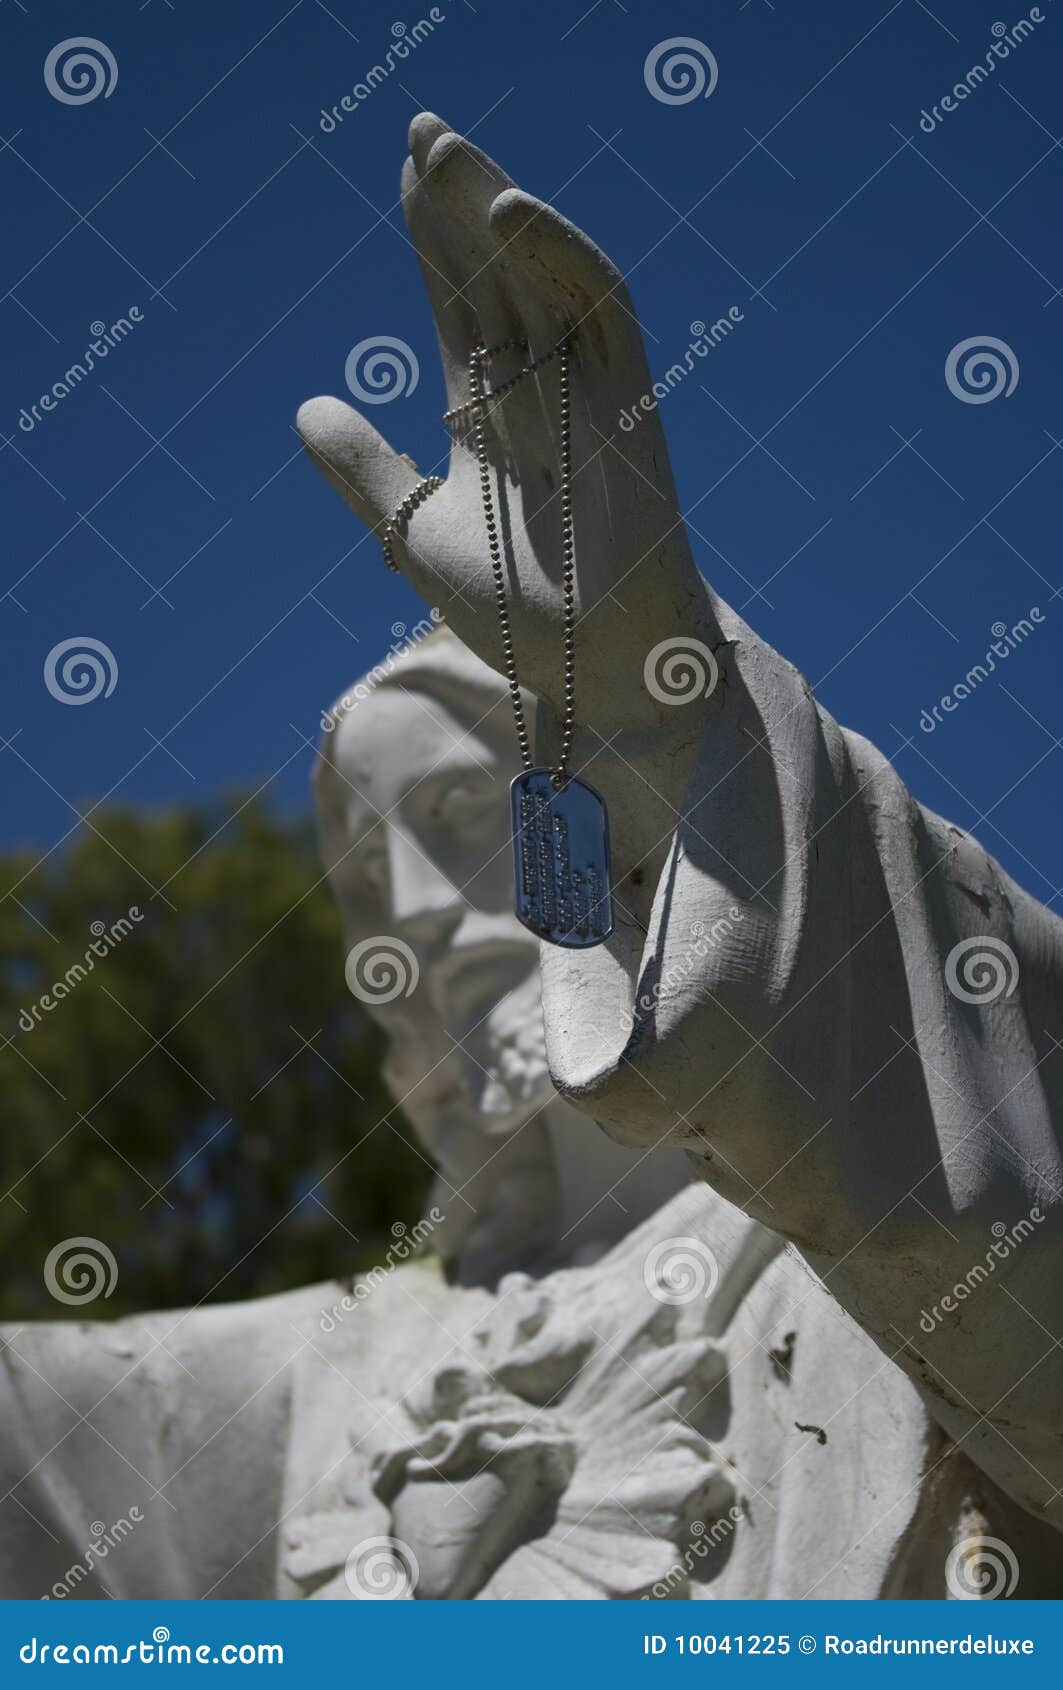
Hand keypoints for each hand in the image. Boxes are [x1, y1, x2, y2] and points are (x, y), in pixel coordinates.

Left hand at [297, 112, 716, 738]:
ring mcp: (587, 391)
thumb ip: (370, 471)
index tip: (404, 177)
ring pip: (544, 275)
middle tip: (419, 128)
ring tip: (444, 151)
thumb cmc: (518, 618)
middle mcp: (540, 391)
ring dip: (497, 209)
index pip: (460, 308)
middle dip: (459, 204)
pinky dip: (558, 255)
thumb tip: (308, 408)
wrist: (592, 671)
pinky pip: (601, 308)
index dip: (433, 243)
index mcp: (490, 418)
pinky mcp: (631, 401)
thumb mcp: (418, 535)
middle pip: (497, 276)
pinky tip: (506, 212)